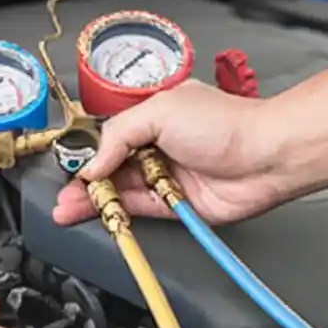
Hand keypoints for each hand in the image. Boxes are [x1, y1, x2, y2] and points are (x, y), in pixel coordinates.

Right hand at [53, 80, 285, 225]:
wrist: (264, 156)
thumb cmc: (226, 124)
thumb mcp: (159, 112)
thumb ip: (118, 135)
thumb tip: (93, 160)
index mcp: (153, 115)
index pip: (108, 136)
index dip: (87, 152)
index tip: (67, 165)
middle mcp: (159, 144)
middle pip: (111, 166)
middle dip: (84, 182)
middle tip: (64, 195)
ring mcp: (167, 174)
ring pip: (122, 190)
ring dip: (95, 200)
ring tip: (69, 209)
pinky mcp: (176, 203)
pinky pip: (140, 209)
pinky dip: (119, 213)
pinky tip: (98, 214)